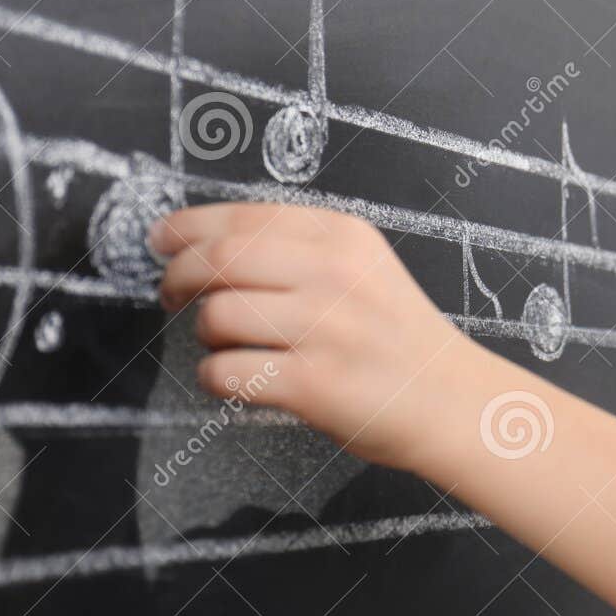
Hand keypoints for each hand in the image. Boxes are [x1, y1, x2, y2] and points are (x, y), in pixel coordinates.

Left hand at [148, 200, 480, 472]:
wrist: (452, 399)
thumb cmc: (397, 335)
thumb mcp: (365, 266)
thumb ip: (302, 247)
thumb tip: (208, 241)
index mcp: (342, 235)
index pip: (241, 216)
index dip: (187, 227)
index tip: (163, 241)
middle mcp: (333, 273)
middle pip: (218, 258)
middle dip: (178, 276)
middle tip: (172, 294)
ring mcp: (325, 328)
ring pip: (217, 316)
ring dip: (203, 333)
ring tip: (223, 342)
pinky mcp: (314, 383)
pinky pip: (226, 372)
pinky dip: (214, 377)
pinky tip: (232, 377)